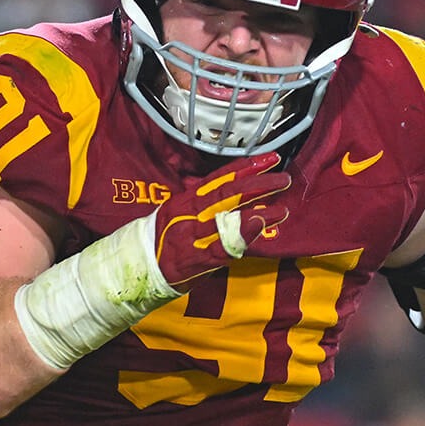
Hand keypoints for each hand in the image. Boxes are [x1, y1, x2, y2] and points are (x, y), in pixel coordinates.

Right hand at [150, 153, 291, 285]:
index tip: (268, 158)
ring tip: (281, 207)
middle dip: (259, 184)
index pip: (220, 178)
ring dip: (259, 211)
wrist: (141, 267)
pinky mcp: (199, 257)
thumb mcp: (176, 211)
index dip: (246, 166)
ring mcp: (195, 234)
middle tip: (283, 179)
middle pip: (229, 193)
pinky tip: (261, 225)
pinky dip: (244, 233)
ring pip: (230, 216)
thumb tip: (231, 187)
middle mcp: (191, 213)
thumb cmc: (161, 239)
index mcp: (186, 200)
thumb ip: (201, 200)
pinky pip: (225, 244)